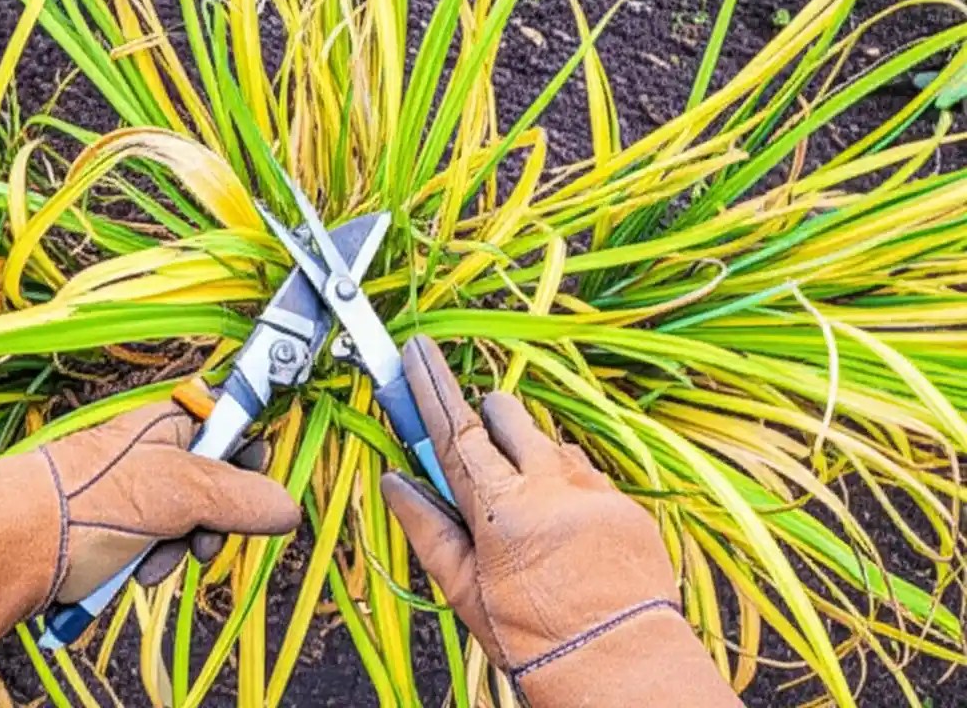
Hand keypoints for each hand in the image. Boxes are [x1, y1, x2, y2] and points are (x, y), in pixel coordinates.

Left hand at [0, 401, 300, 705]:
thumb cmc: (84, 504)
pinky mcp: (112, 529)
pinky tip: (133, 572)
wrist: (8, 547)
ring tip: (154, 560)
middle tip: (201, 539)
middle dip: (214, 520)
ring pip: (186, 521)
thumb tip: (289, 507)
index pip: (231, 424)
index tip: (258, 484)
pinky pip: (154, 545)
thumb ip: (242, 497)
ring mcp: (130, 491)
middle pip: (216, 482)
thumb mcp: (179, 493)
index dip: (249, 456)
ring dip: (179, 547)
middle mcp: (150, 451)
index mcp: (167, 423)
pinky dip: (151, 562)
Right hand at [382, 336, 738, 706]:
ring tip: (520, 505)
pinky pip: (585, 471)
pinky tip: (559, 522)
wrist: (621, 668)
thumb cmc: (535, 639)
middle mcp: (551, 485)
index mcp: (501, 507)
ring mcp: (593, 489)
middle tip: (472, 440)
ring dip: (526, 453)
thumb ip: (428, 528)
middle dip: (485, 414)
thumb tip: (396, 483)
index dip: (430, 386)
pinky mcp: (625, 503)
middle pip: (506, 415)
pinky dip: (564, 482)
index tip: (416, 351)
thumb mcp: (464, 591)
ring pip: (547, 442)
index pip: (454, 430)